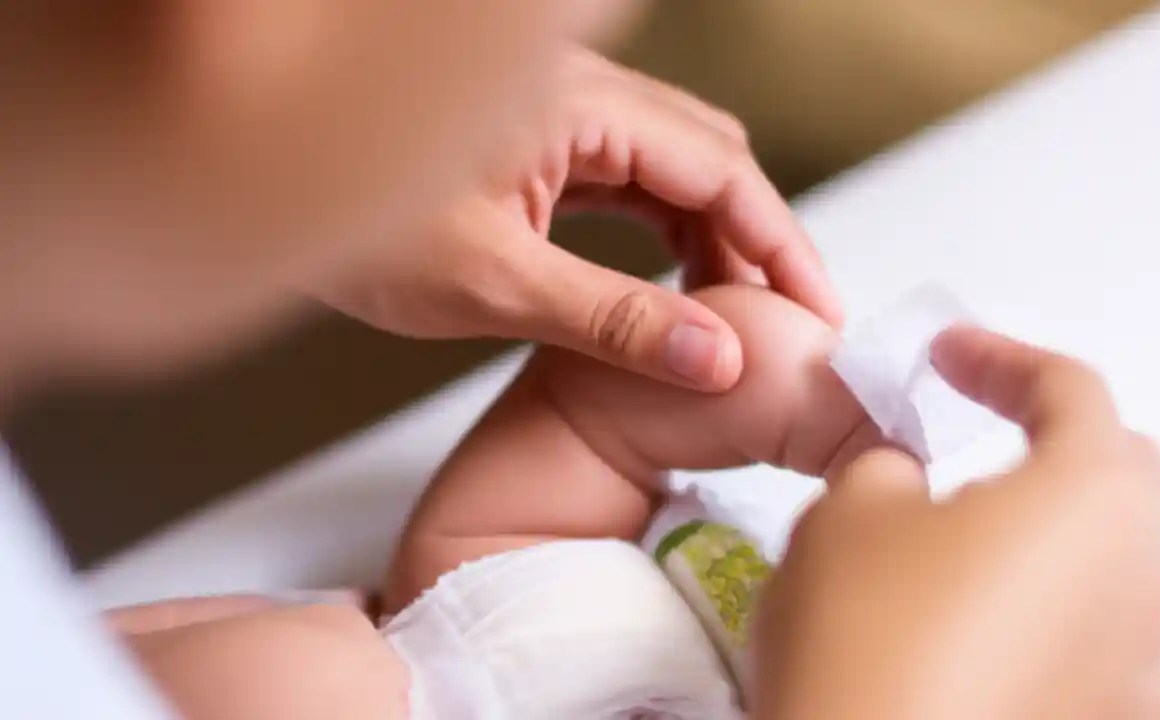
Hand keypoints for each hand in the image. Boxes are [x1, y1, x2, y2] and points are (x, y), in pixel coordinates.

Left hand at [314, 47, 841, 390]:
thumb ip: (612, 320)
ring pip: (675, 170)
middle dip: (755, 241)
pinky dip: (668, 235)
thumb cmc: (352, 227)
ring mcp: (562, 116)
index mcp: (577, 104)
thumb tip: (718, 358)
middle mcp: (580, 94)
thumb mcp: (493, 283)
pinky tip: (675, 285)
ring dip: (714, 241)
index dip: (779, 244)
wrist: (264, 194)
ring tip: (733, 320)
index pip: (719, 167)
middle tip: (783, 327)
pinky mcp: (544, 145)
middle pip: (710, 158)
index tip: (816, 313)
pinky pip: (633, 181)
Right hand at [753, 327, 1159, 718]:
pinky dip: (1116, 643)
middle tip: (978, 439)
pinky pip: (1155, 675)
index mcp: (1092, 496)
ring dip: (1080, 540)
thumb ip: (887, 465)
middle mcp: (1148, 580)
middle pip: (1124, 476)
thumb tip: (906, 477)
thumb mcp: (848, 510)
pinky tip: (1073, 647)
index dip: (999, 359)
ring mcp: (1151, 671)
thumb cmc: (866, 640)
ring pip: (1139, 573)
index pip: (1069, 391)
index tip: (947, 355)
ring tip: (1000, 548)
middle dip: (1052, 442)